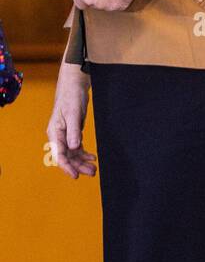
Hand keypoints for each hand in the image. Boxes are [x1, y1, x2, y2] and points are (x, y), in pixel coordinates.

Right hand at [47, 62, 96, 179]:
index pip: (59, 154)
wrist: (74, 86)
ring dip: (82, 161)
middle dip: (78, 166)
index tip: (76, 175)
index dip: (67, 166)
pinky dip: (84, 153)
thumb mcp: (73, 114)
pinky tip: (92, 157)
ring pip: (73, 154)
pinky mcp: (73, 132)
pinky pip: (77, 148)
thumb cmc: (71, 97)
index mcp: (55, 132)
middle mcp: (58, 136)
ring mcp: (65, 135)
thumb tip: (74, 147)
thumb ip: (74, 131)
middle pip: (67, 156)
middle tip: (92, 172)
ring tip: (94, 168)